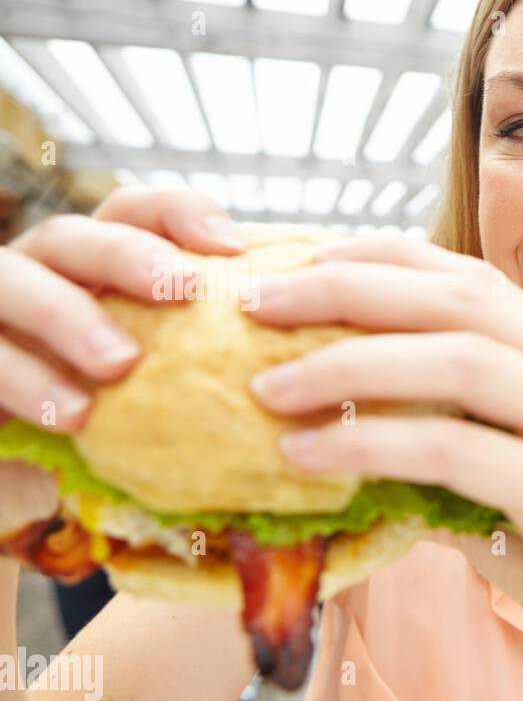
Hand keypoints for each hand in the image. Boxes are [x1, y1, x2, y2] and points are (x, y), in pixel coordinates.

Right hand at [0, 186, 242, 528]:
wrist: (15, 488)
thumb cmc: (108, 428)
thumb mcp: (163, 383)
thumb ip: (209, 357)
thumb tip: (314, 363)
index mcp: (92, 268)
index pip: (134, 212)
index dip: (180, 215)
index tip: (233, 247)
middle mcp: (36, 276)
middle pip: (72, 237)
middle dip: (127, 257)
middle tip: (183, 291)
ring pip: (10, 283)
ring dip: (68, 316)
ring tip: (121, 364)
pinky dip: (24, 382)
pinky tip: (73, 416)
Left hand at [244, 237, 522, 693]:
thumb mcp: (510, 485)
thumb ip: (448, 447)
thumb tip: (336, 429)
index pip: (473, 280)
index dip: (381, 260)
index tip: (296, 267)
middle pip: (462, 300)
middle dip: (349, 290)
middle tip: (256, 305)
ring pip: (462, 361)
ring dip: (350, 364)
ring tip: (266, 387)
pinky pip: (460, 450)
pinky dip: (373, 444)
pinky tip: (307, 459)